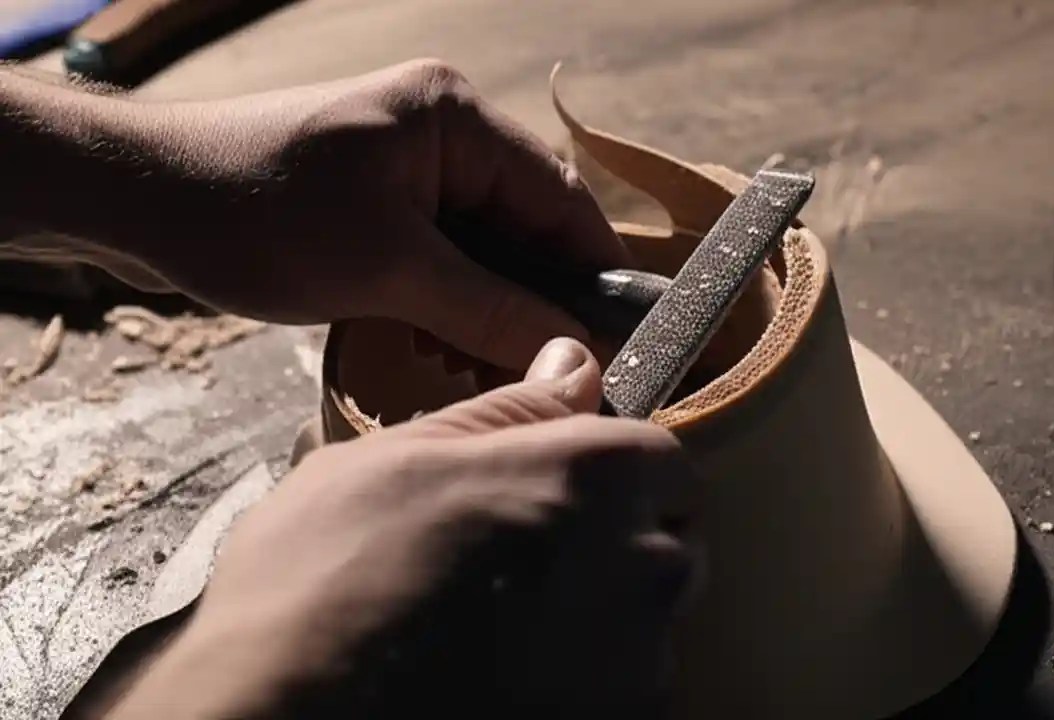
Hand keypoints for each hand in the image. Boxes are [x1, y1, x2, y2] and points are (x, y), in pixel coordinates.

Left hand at [2, 61, 628, 369]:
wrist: (133, 197)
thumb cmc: (255, 214)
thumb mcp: (386, 269)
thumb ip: (487, 309)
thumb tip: (571, 352)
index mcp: (455, 117)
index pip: (560, 197)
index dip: (594, 273)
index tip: (622, 341)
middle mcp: (441, 131)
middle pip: (525, 224)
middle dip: (540, 298)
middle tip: (560, 372)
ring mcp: (406, 164)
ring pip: (484, 246)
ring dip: (495, 306)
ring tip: (508, 371)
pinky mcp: (375, 199)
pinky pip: (441, 253)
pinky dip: (453, 301)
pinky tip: (456, 349)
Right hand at [109, 338, 697, 717]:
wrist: (285, 715)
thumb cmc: (323, 581)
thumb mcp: (399, 457)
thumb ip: (510, 410)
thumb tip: (572, 363)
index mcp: (594, 477)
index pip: (664, 461)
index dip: (614, 475)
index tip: (566, 496)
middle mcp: (643, 565)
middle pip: (666, 543)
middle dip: (611, 550)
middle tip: (517, 569)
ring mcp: (639, 661)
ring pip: (645, 626)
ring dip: (597, 624)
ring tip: (499, 633)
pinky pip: (623, 694)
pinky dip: (581, 688)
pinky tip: (503, 681)